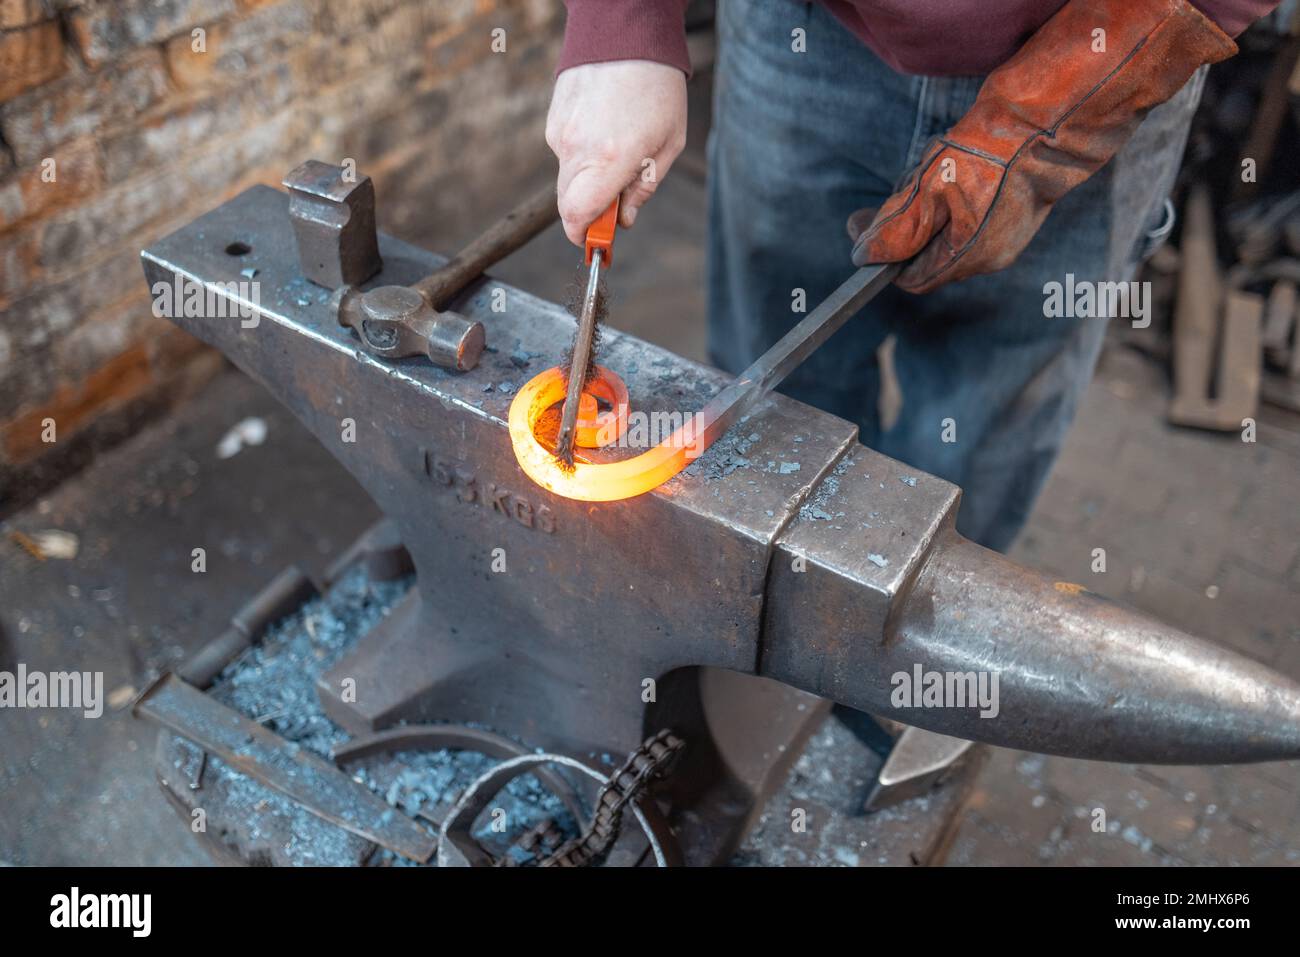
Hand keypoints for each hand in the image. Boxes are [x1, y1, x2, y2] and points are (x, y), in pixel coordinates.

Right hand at [546, 60, 687, 245]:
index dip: (585, 236)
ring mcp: (560, 134)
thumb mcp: (668, 143)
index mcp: (608, 160)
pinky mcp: (552, 120)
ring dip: (589, 178)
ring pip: (568, 178)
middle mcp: (577, 150)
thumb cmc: (656, 87)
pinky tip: (604, 129)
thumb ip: (644, 187)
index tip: (598, 242)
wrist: (625, 31)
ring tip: (619, 147)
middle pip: (568, 204)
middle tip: (617, 203)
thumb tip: (625, 218)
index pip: (577, 217)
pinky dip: (583, 153)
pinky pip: (565, 152)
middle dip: (590, 212)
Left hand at [849, 0, 1233, 293]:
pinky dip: (955, 200)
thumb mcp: (927, 190)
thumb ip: (894, 229)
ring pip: (951, 235)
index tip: (863, 224)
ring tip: (934, 171)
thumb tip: (864, 256)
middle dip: (907, 229)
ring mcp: (1009, 238)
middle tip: (901, 187)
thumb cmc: (987, 153)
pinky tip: (960, 168)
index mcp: (965, 259)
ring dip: (931, 211)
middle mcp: (990, 259)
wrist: (1049, 120)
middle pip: (929, 257)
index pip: (910, 279)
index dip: (882, 256)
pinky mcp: (1020, 215)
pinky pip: (973, 218)